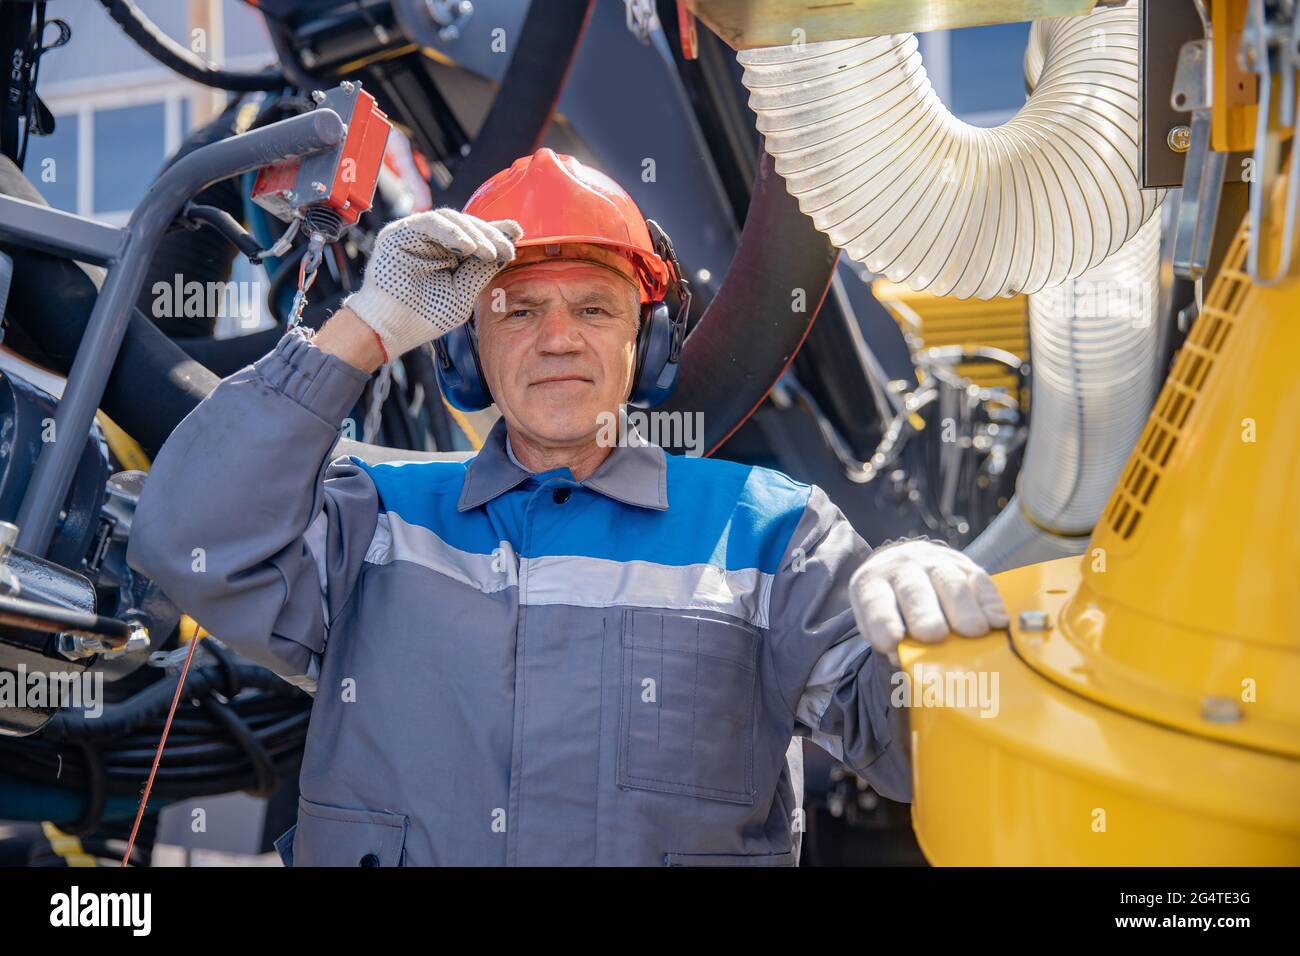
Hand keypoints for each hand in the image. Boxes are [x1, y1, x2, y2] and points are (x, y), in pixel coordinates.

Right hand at [342, 208, 522, 359]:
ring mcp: (416, 235)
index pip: (476, 236)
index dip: (496, 232)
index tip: (518, 233)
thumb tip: (504, 252)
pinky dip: (450, 232)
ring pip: (451, 219)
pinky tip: (467, 246)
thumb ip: (480, 271)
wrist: (391, 329)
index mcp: (449, 254)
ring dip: (474, 233)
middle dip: (490, 234)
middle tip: (507, 248)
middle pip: (467, 225)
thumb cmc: (423, 315)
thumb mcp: (462, 293)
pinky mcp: (400, 233)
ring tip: (488, 252)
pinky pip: (428, 223)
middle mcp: (434, 241)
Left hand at [848, 539, 1008, 665]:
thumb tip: (902, 660)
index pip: (875, 602)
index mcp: (873, 584)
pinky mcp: (963, 564)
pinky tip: (998, 621)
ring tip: (975, 632)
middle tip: (934, 635)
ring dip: (964, 607)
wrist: (898, 563)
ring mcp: (934, 562)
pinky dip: (990, 601)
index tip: (892, 643)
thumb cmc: (889, 605)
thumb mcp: (876, 621)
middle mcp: (903, 568)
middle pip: (914, 590)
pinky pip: (979, 579)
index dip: (883, 622)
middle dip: (925, 613)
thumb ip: (886, 640)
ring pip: (950, 581)